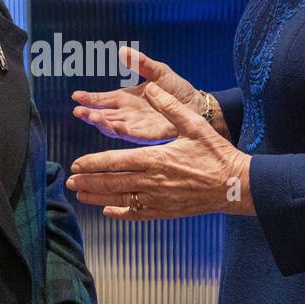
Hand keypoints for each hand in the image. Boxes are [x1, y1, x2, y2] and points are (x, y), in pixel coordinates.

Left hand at [68, 84, 254, 218]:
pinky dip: (121, 213)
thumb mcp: (194, 125)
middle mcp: (154, 181)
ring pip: (121, 200)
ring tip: (80, 195)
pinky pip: (139, 214)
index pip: (116, 162)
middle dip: (89, 181)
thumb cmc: (215, 152)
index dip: (93, 164)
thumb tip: (151, 89)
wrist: (235, 184)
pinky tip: (108, 212)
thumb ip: (169, 107)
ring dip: (98, 198)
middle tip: (69, 181)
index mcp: (157, 158)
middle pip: (113, 183)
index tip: (76, 164)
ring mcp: (160, 199)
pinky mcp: (167, 211)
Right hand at [71, 47, 202, 144]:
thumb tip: (123, 51)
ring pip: (112, 126)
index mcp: (127, 99)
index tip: (76, 95)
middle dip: (90, 113)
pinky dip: (119, 131)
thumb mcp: (158, 72)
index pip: (103, 99)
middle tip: (78, 110)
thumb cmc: (178, 90)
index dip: (90, 98)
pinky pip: (130, 134)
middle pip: (103, 115)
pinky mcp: (147, 135)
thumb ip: (141, 63)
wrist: (198, 105)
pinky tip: (111, 126)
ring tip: (90, 116)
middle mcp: (128, 114)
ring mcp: (136, 125)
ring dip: (100, 122)